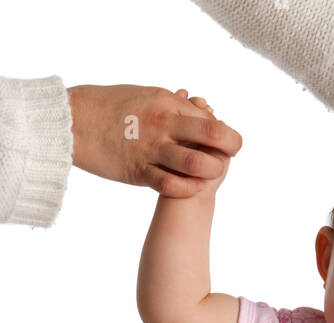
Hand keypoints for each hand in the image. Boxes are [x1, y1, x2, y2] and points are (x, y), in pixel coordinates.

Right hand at [66, 84, 241, 196]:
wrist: (73, 121)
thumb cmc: (109, 106)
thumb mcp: (144, 94)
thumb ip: (170, 103)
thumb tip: (194, 102)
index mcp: (166, 102)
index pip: (209, 118)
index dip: (225, 133)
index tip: (228, 143)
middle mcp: (163, 123)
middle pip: (212, 135)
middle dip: (230, 148)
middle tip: (231, 157)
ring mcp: (151, 148)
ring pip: (196, 162)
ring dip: (212, 171)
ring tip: (213, 174)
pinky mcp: (138, 170)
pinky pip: (171, 184)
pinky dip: (188, 188)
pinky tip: (195, 188)